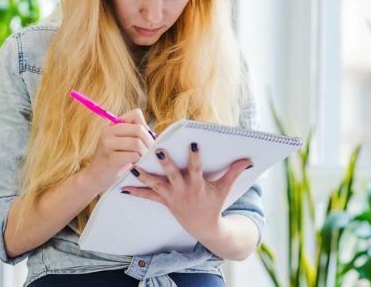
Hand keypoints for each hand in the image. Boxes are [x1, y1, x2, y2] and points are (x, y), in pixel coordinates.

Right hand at [82, 109, 154, 195]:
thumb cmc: (115, 161)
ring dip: (144, 153)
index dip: (145, 127)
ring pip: (137, 143)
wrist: (95, 179)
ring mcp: (107, 144)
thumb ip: (136, 135)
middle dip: (149, 142)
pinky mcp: (110, 159)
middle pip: (139, 129)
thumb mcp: (123, 144)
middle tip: (150, 153)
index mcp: (112, 125)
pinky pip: (132, 155)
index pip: (136, 114)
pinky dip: (138, 162)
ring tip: (142, 160)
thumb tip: (157, 135)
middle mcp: (108, 132)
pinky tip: (136, 167)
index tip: (146, 140)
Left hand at [122, 143, 252, 240]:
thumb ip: (233, 172)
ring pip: (155, 185)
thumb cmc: (214, 204)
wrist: (204, 227)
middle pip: (172, 175)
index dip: (195, 157)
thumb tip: (248, 159)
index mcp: (198, 185)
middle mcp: (183, 190)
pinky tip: (122, 187)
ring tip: (132, 167)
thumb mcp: (224, 189)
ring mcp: (171, 196)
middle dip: (165, 163)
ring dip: (144, 176)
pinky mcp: (163, 201)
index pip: (196, 168)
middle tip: (157, 150)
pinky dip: (135, 191)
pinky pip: (147, 196)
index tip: (193, 144)